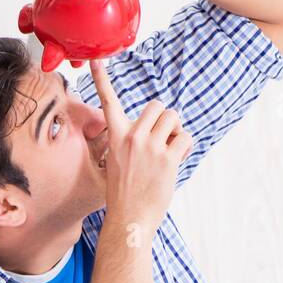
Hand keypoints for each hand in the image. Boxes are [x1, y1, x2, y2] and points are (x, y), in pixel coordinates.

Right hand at [89, 59, 192, 234]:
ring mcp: (150, 147)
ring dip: (176, 131)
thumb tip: (157, 130)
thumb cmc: (125, 195)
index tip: (96, 61)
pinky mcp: (168, 159)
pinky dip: (186, 146)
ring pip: (173, 118)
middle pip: (157, 106)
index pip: (108, 102)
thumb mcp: (118, 163)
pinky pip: (186, 138)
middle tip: (162, 139)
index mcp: (116, 136)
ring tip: (170, 150)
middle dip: (165, 120)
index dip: (101, 79)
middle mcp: (132, 137)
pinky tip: (177, 159)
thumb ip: (131, 142)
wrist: (129, 220)